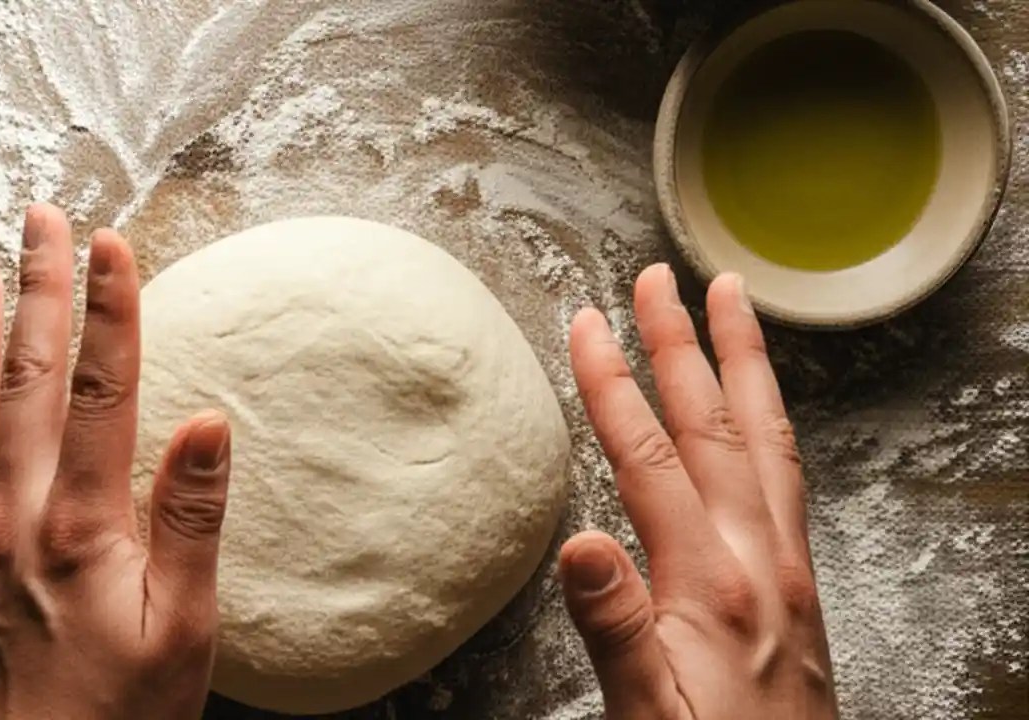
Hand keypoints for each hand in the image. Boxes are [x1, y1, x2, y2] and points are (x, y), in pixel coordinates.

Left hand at [0, 204, 229, 718]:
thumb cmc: (118, 712)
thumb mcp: (185, 630)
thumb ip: (193, 523)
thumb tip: (209, 426)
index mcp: (79, 526)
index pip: (98, 393)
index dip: (109, 311)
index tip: (112, 243)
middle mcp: (14, 513)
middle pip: (27, 378)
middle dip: (39, 289)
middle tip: (42, 218)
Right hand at [560, 265, 837, 718]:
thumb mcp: (645, 713)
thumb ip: (615, 628)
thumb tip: (579, 543)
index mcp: (713, 585)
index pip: (652, 461)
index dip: (613, 387)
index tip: (586, 325)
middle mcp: (761, 561)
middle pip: (717, 429)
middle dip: (683, 345)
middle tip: (659, 280)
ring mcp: (788, 570)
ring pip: (768, 441)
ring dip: (745, 365)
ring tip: (732, 305)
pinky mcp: (798, 588)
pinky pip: (789, 475)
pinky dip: (770, 421)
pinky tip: (757, 413)